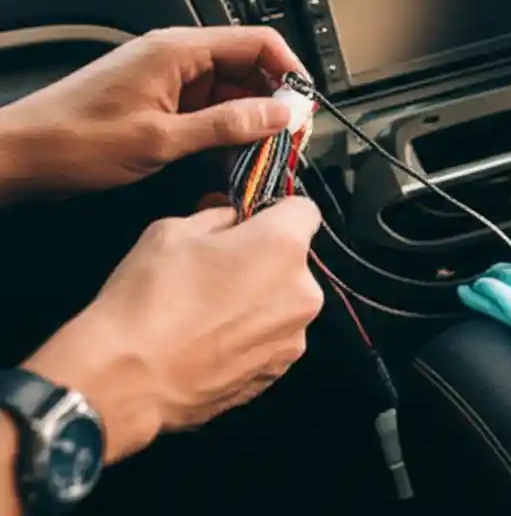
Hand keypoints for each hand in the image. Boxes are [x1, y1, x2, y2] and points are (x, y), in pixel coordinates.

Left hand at [0, 26, 304, 201]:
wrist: (21, 154)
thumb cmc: (73, 141)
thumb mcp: (161, 139)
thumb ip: (226, 125)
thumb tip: (277, 115)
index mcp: (177, 50)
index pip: (258, 42)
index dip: (290, 71)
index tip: (306, 105)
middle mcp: (175, 57)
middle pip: (249, 67)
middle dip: (274, 102)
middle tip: (289, 140)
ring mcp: (168, 78)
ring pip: (232, 91)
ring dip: (251, 121)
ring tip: (261, 155)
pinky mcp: (160, 100)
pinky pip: (209, 108)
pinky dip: (226, 130)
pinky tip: (230, 157)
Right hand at [23, 198, 322, 462]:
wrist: (126, 380)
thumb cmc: (148, 296)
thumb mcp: (172, 232)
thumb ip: (217, 217)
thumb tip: (234, 216)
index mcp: (283, 247)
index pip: (303, 211)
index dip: (274, 212)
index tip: (247, 224)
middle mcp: (304, 292)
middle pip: (294, 262)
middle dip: (264, 260)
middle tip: (216, 272)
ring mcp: (295, 336)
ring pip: (284, 303)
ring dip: (259, 300)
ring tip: (209, 314)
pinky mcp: (279, 372)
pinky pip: (272, 338)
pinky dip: (251, 335)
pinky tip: (211, 342)